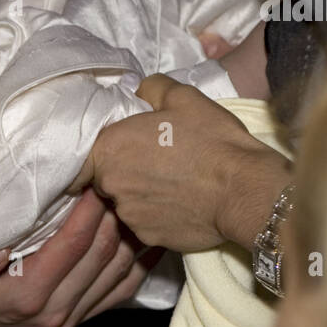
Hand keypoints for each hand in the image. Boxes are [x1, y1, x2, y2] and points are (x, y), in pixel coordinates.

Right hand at [0, 189, 164, 326]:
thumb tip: (0, 250)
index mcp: (26, 295)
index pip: (75, 242)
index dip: (93, 207)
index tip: (100, 172)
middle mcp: (56, 311)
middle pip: (106, 255)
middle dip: (118, 213)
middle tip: (125, 175)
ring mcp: (69, 320)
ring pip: (120, 273)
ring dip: (133, 235)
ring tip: (139, 198)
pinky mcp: (76, 322)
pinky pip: (120, 293)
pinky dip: (139, 265)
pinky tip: (149, 239)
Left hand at [82, 74, 291, 252]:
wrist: (244, 189)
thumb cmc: (212, 140)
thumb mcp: (182, 97)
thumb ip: (149, 88)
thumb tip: (136, 89)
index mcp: (110, 148)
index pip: (82, 158)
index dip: (99, 155)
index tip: (117, 153)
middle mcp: (111, 185)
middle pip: (105, 180)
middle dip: (123, 173)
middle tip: (154, 162)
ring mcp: (128, 215)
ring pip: (125, 204)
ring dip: (140, 195)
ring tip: (172, 183)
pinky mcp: (148, 237)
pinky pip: (144, 224)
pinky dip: (157, 215)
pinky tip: (180, 203)